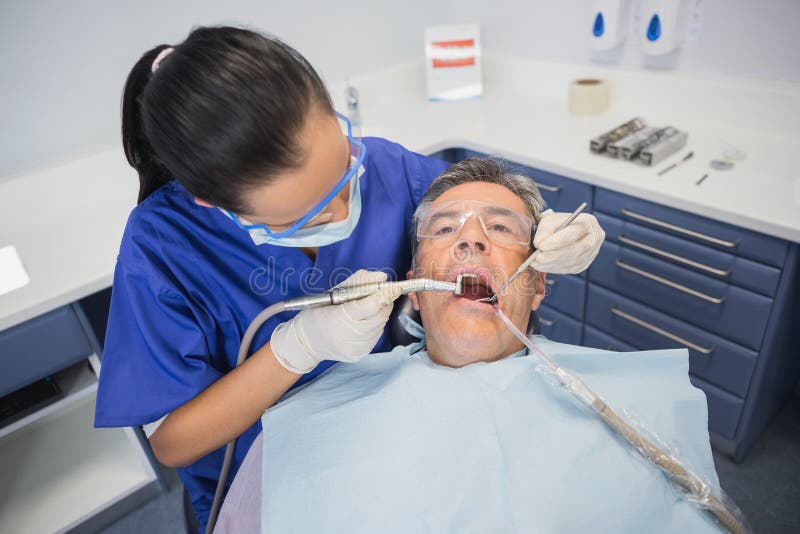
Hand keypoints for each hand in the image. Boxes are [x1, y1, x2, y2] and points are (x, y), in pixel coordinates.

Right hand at [270, 270, 402, 373]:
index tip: (394, 287)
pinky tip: (364, 321)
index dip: (384, 296)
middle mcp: (347, 337)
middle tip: (382, 294)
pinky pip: (377, 335)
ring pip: (380, 325)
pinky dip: (375, 325)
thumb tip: (382, 277)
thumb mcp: (333, 292)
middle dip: (384, 302)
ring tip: (368, 308)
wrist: (307, 342)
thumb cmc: (318, 314)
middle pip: (379, 316)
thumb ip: (359, 282)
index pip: (369, 306)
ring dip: (380, 313)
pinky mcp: (360, 355)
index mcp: (337, 319)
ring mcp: (355, 348)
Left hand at [530, 210, 604, 273]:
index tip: (540, 245)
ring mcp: (591, 253)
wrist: (562, 232)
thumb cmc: (556, 224)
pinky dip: (555, 268)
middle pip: (575, 250)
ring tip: (535, 263)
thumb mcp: (550, 220)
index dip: (556, 241)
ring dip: (551, 264)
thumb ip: (545, 229)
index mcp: (588, 222)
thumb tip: (539, 243)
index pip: (573, 233)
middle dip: (553, 255)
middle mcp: (594, 238)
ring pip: (572, 262)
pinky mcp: (584, 264)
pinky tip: (543, 266)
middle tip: (537, 257)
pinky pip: (570, 269)